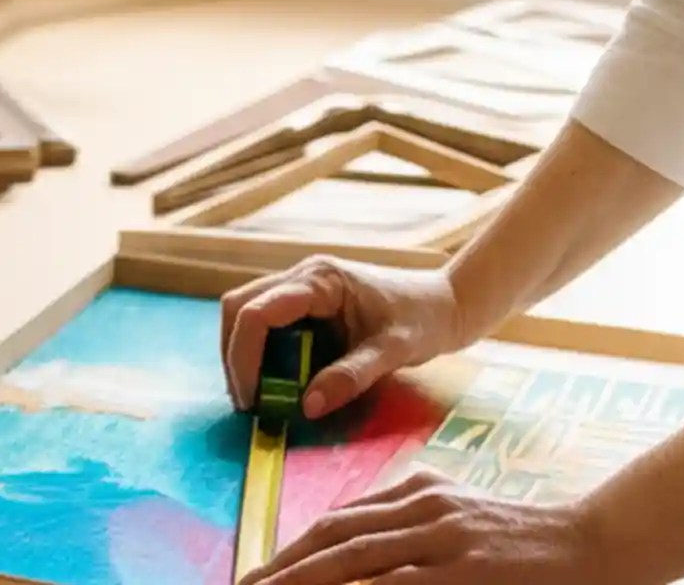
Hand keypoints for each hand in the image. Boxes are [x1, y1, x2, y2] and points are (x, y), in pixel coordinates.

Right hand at [221, 255, 463, 418]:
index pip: (256, 313)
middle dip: (234, 356)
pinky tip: (277, 382)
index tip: (251, 400)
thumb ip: (351, 376)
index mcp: (320, 280)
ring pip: (246, 313)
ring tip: (260, 397)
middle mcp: (302, 276)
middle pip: (238, 307)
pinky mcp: (305, 302)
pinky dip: (260, 353)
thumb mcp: (394, 351)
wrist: (449, 303)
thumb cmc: (426, 320)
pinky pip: (266, 323)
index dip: (242, 357)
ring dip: (243, 354)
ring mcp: (301, 286)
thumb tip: (306, 407)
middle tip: (248, 402)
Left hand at [239, 469, 607, 584]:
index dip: (292, 548)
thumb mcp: (456, 512)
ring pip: (354, 561)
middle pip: (334, 539)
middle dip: (283, 568)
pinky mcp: (464, 568)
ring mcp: (443, 537)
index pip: (338, 521)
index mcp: (417, 492)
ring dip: (304, 582)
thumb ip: (404, 520)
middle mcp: (422, 507)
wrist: (594, 543)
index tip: (259, 573)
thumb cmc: (521, 538)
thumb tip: (346, 534)